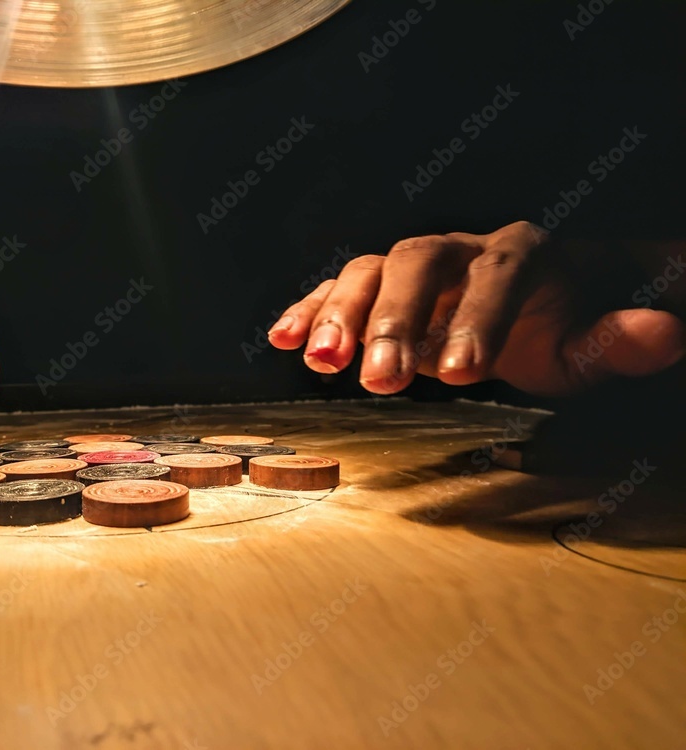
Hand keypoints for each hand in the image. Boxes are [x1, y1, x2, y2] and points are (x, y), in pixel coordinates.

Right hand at [268, 222, 684, 395]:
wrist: (530, 298)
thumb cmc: (562, 322)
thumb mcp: (595, 341)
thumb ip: (620, 339)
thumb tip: (662, 332)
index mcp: (520, 253)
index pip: (497, 276)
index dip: (476, 321)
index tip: (457, 375)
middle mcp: (459, 247)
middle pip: (417, 262)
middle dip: (394, 320)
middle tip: (379, 380)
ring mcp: (412, 264)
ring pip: (368, 269)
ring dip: (340, 314)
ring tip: (320, 361)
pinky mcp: (379, 287)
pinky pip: (337, 286)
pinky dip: (308, 309)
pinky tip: (284, 339)